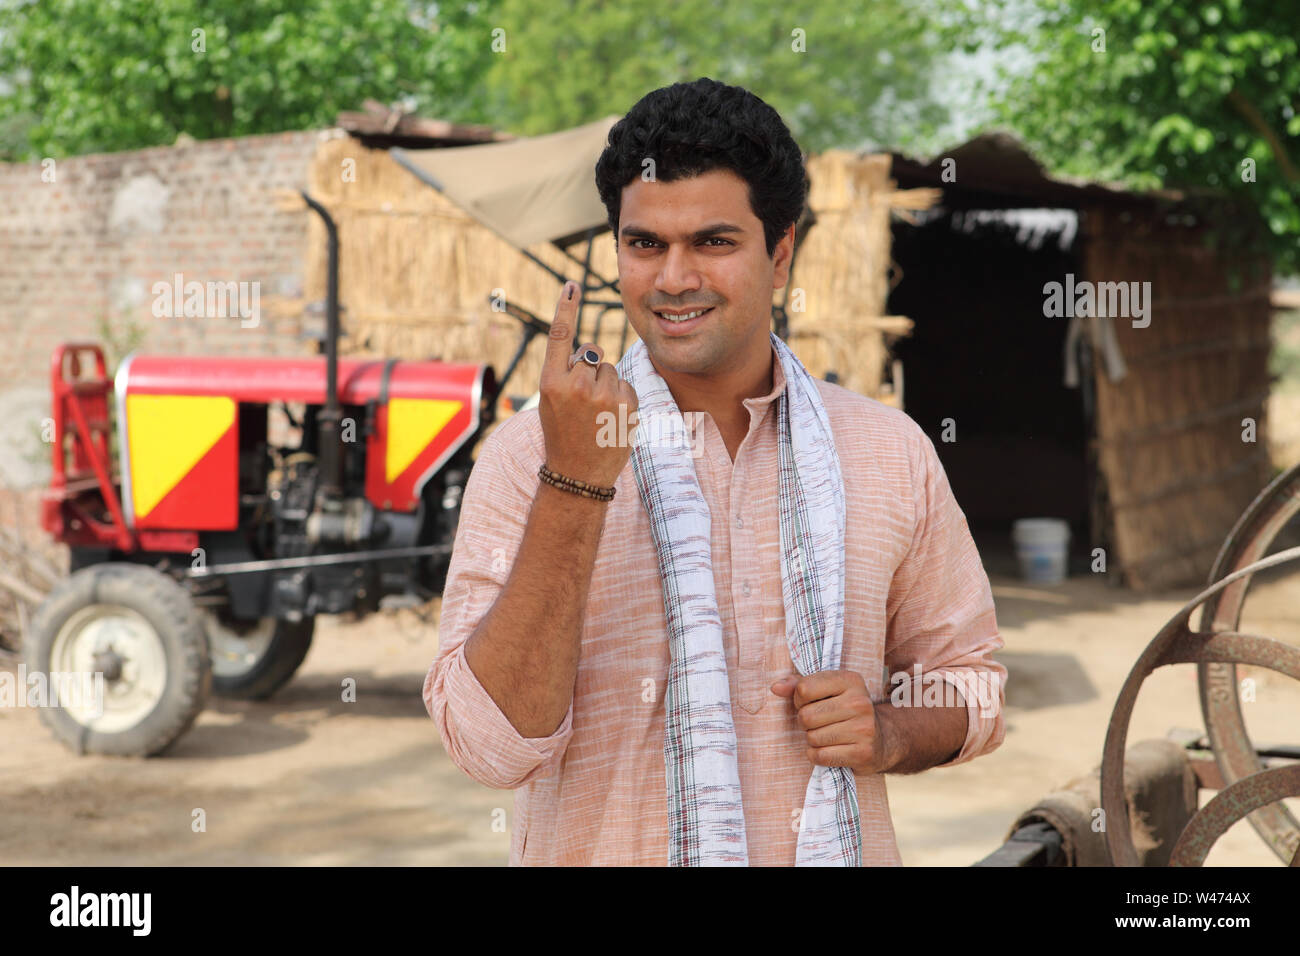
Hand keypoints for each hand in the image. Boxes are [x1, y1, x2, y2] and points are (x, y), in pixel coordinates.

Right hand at [538, 281, 638, 487]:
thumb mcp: (550, 402)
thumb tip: (591, 352)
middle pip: (593, 353)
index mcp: (550, 383)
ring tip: (597, 415)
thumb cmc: (562, 435)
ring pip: (611, 369)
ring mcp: (603, 396)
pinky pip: (626, 385)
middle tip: (583, 402)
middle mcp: (576, 386)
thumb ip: (565, 373)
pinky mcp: (627, 405)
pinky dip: (621, 398)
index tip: (571, 285)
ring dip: (607, 385)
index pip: (560, 336)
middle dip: (591, 368)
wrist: (578, 476)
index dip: (566, 308)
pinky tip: (611, 420)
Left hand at [771, 670, 891, 773]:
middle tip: (818, 723)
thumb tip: (775, 687)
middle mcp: (860, 702)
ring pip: (812, 738)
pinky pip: (821, 756)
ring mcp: (864, 728)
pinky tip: (830, 749)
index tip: (811, 703)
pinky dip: (818, 755)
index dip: (799, 699)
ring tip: (827, 735)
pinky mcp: (863, 753)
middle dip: (805, 722)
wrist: (881, 739)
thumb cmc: (844, 710)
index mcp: (850, 680)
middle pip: (806, 716)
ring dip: (813, 740)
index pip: (804, 689)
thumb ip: (799, 685)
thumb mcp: (827, 690)